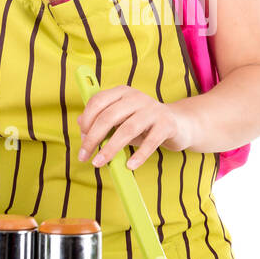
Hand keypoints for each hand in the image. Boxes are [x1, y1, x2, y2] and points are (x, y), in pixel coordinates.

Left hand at [76, 86, 193, 169]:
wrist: (179, 124)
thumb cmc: (143, 124)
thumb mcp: (121, 120)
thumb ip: (101, 120)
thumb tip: (80, 123)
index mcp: (122, 92)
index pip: (97, 102)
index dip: (86, 121)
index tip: (81, 140)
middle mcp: (136, 97)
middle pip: (109, 116)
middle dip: (93, 138)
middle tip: (84, 156)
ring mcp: (153, 110)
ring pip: (127, 129)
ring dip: (110, 149)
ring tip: (99, 163)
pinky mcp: (166, 124)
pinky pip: (150, 141)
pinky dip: (139, 155)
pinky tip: (129, 166)